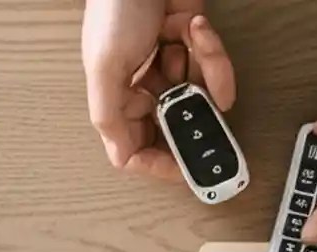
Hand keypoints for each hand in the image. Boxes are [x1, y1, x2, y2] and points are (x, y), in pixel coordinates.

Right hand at [82, 0, 234, 177]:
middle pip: (177, 122)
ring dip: (206, 64)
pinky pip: (210, 62)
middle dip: (197, 113)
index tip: (189, 170)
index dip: (162, 162)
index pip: (136, 147)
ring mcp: (168, 65)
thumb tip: (120, 158)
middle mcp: (143, 86)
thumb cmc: (115, 7)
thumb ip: (109, 114)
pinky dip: (208, 44)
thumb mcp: (104, 65)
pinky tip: (195, 24)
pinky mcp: (190, 45)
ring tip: (194, 34)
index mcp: (115, 96)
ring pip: (201, 91)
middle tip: (211, 111)